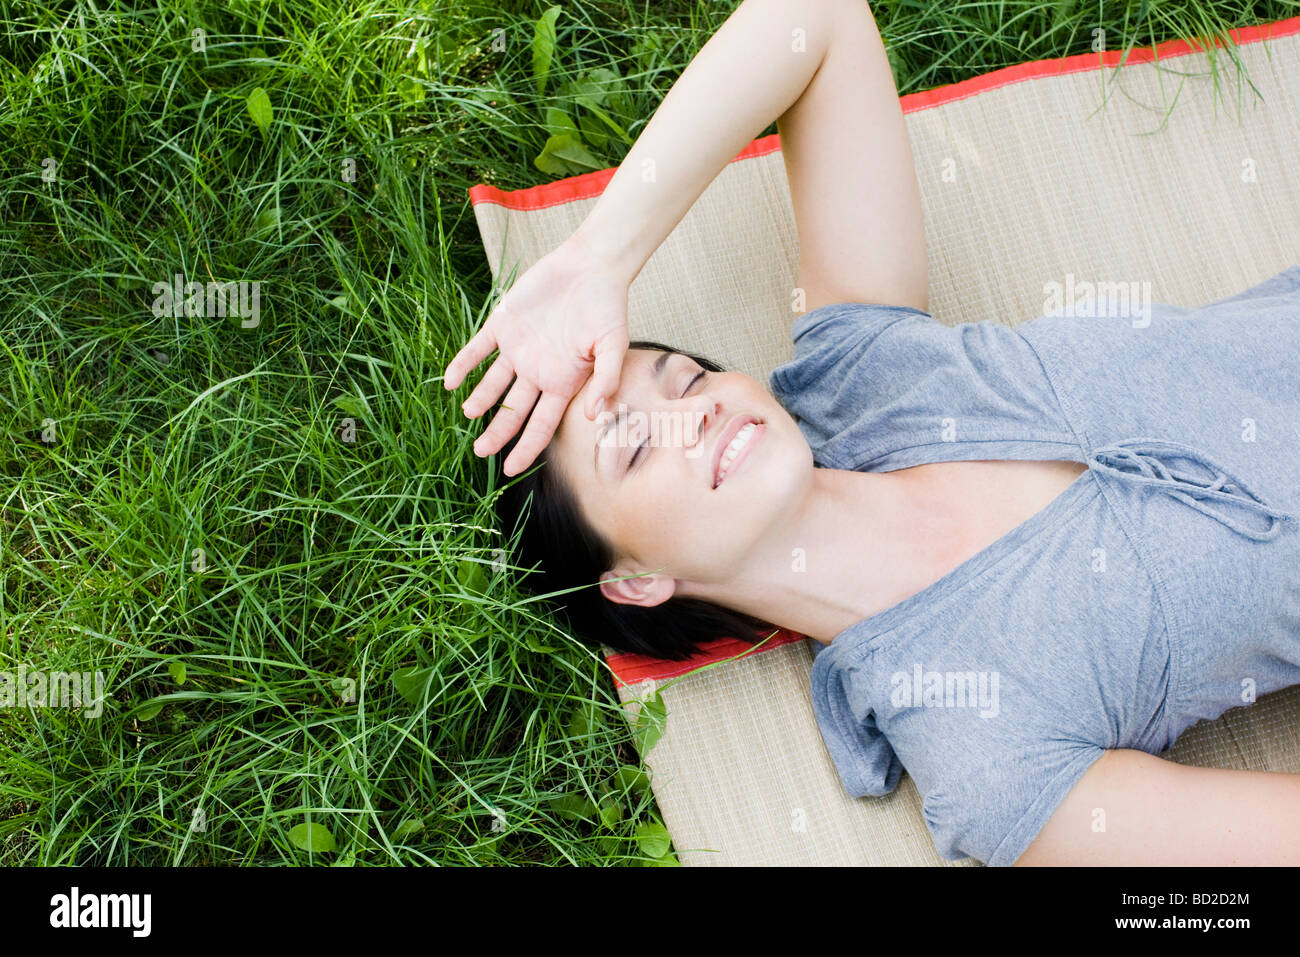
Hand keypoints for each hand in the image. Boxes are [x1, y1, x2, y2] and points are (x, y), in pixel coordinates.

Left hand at [443, 230, 631, 475]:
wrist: (592, 265)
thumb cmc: (608, 307)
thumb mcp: (614, 345)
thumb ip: (606, 379)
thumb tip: (597, 415)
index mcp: (563, 382)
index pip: (541, 425)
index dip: (526, 448)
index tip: (510, 470)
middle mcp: (538, 371)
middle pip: (513, 411)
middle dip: (497, 433)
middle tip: (479, 452)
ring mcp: (519, 349)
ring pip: (493, 383)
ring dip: (479, 400)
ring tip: (467, 413)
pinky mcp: (504, 324)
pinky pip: (478, 349)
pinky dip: (464, 364)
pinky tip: (449, 381)